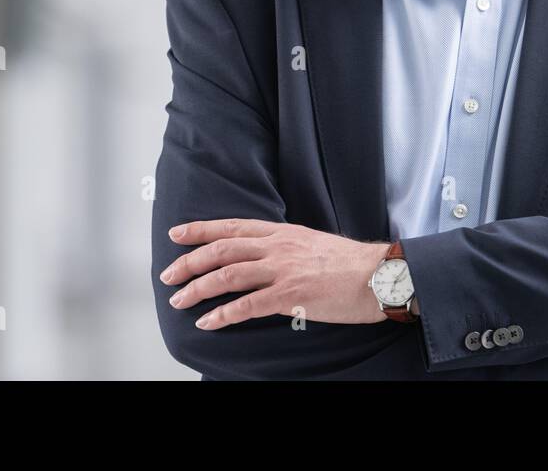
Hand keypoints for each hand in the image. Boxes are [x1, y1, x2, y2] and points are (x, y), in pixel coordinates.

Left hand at [160, 218, 389, 328]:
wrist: (379, 275)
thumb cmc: (352, 264)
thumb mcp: (313, 244)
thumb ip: (287, 247)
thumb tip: (267, 256)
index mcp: (283, 232)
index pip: (233, 226)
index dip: (201, 230)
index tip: (177, 233)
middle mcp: (278, 246)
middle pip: (222, 249)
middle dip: (189, 261)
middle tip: (168, 275)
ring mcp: (283, 269)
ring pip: (228, 274)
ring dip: (198, 288)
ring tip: (179, 301)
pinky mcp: (291, 294)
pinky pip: (247, 305)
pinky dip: (223, 314)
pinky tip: (208, 322)